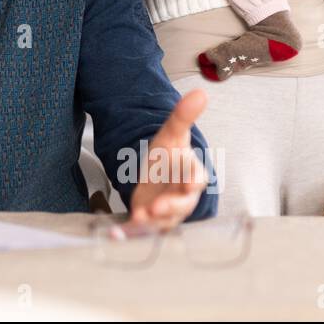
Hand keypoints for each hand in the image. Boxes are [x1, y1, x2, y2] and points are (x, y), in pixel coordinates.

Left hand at [129, 89, 209, 230]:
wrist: (154, 173)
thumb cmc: (168, 158)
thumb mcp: (171, 135)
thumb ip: (183, 116)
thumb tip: (200, 93)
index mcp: (189, 174)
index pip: (196, 178)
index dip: (193, 181)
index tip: (191, 182)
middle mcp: (181, 196)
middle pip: (181, 205)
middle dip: (171, 206)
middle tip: (158, 207)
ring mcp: (166, 210)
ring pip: (164, 220)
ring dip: (153, 221)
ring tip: (141, 217)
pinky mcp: (150, 219)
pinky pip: (145, 229)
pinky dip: (135, 230)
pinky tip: (123, 229)